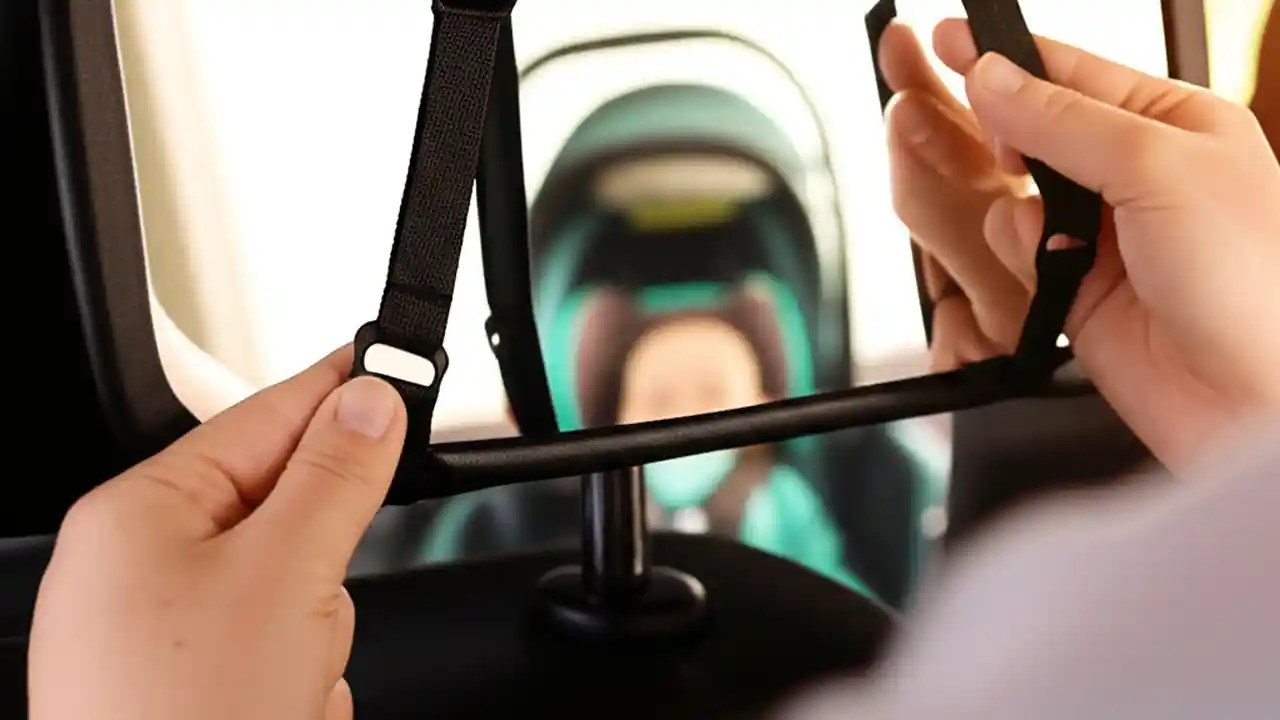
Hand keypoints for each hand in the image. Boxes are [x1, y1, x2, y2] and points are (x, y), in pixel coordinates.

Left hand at [28, 348, 406, 719]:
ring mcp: (161, 638)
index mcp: (139, 518)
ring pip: (291, 592)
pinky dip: (295, 681)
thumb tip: (371, 403)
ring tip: (283, 688)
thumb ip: (336, 480)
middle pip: (284, 515)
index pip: (262, 419)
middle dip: (319, 568)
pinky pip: (278, 650)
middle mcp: (138, 572)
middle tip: (310, 613)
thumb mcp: (284, 580)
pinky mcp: (189, 691)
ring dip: (312, 639)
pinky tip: (276, 715)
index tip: (395, 363)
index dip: (336, 389)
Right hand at [879, 19, 1279, 469]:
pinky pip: (1012, 253)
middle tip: (973, 133)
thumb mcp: (1158, 167)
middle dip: (1002, 135)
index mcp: (1176, 123)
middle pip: (1033, 132)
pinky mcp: (1071, 289)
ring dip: (1019, 210)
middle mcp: (1136, 175)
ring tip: (1056, 236)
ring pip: (1012, 195)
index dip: (1008, 56)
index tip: (950, 41)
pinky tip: (1057, 275)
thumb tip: (993, 76)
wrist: (1249, 400)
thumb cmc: (1254, 283)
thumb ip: (1061, 121)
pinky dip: (1019, 259)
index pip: (1073, 72)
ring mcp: (1102, 234)